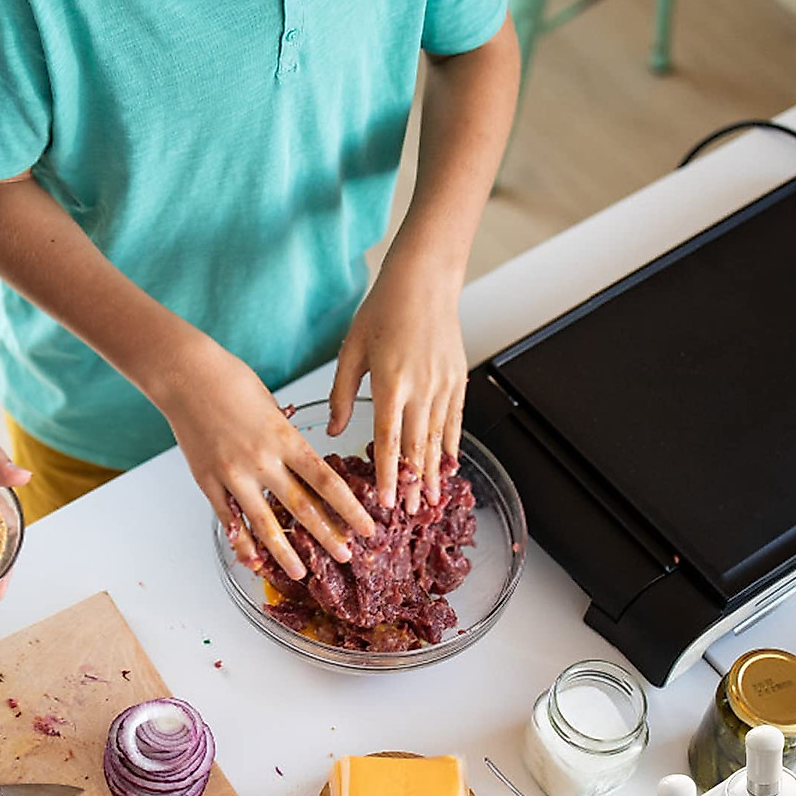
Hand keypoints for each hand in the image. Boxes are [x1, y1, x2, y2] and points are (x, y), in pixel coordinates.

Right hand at [158, 341, 375, 578]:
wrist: (183, 374)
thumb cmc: (230, 379)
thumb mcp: (272, 405)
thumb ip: (287, 439)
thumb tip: (303, 464)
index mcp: (285, 438)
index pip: (326, 482)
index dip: (350, 509)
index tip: (367, 527)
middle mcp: (262, 461)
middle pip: (303, 507)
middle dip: (327, 536)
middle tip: (346, 557)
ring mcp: (233, 474)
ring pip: (265, 523)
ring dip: (286, 552)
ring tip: (303, 573)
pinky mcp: (207, 481)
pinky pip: (229, 520)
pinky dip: (243, 543)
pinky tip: (255, 560)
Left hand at [328, 250, 466, 513]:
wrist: (425, 281)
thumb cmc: (383, 310)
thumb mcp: (352, 350)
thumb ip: (343, 394)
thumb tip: (337, 432)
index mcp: (391, 383)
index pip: (388, 440)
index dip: (387, 474)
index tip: (384, 501)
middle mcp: (421, 388)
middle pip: (416, 447)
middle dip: (411, 483)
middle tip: (408, 514)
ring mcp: (443, 386)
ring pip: (438, 439)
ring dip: (433, 472)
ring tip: (430, 500)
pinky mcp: (457, 380)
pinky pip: (454, 422)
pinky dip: (451, 447)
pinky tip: (447, 467)